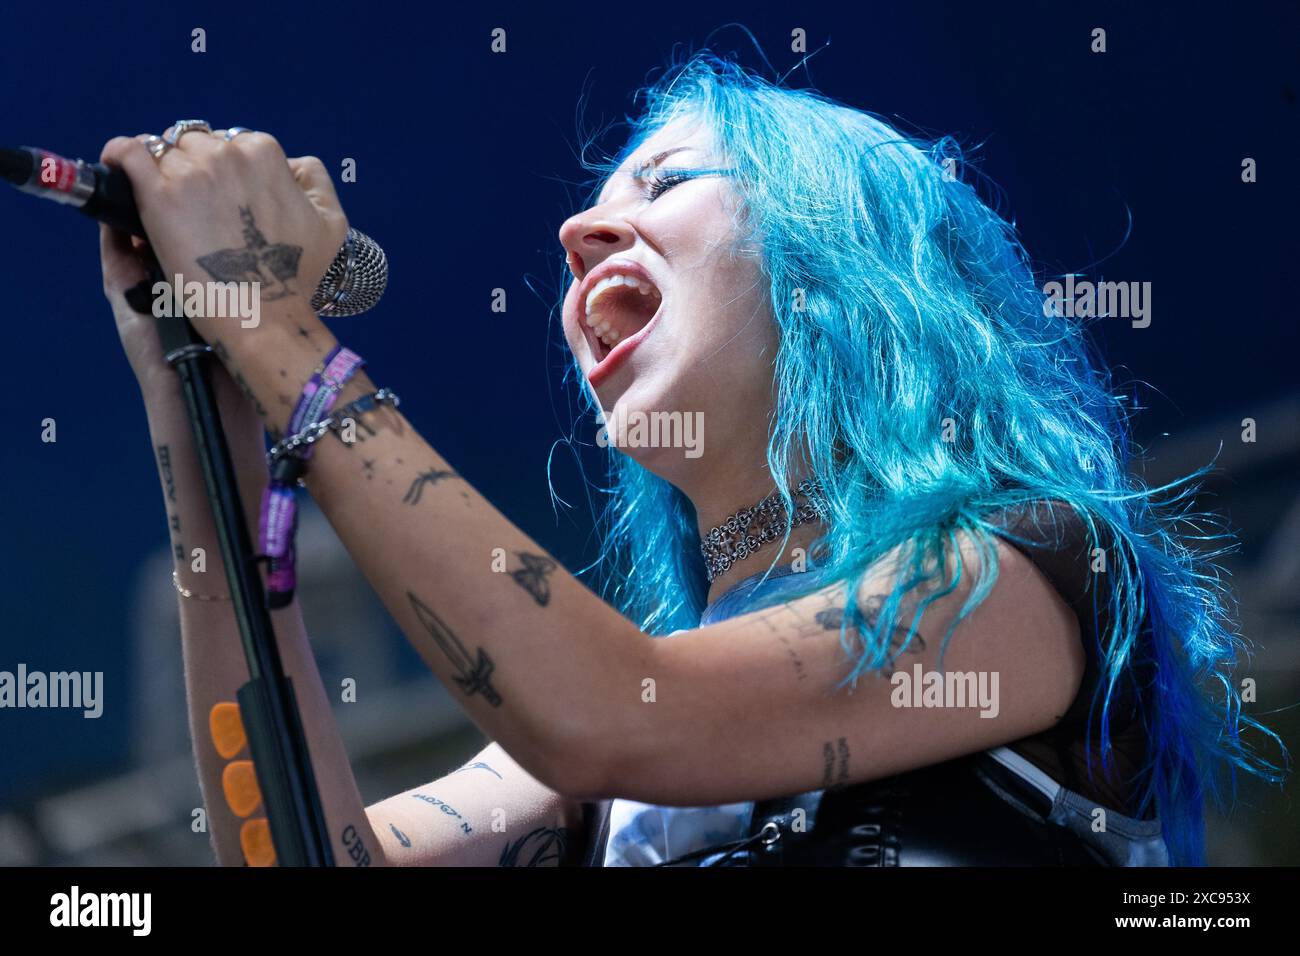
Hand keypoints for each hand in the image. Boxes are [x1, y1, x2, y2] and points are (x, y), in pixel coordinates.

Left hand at [98, 129, 346, 340]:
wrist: (263, 320)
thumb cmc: (298, 280)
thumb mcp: (331, 224)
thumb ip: (314, 181)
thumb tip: (291, 163)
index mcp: (266, 154)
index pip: (232, 143)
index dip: (225, 171)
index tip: (223, 200)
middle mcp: (228, 154)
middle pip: (195, 145)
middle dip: (193, 170)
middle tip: (196, 211)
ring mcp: (192, 173)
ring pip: (162, 153)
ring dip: (162, 176)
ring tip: (168, 211)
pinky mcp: (160, 196)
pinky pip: (127, 154)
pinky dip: (120, 155)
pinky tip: (117, 165)